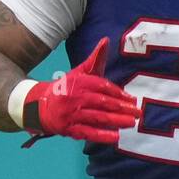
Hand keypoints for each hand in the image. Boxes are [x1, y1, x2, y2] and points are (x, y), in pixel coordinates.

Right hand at [23, 38, 140, 145]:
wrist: (41, 105)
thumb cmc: (66, 88)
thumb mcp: (79, 72)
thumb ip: (95, 59)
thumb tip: (106, 40)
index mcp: (79, 82)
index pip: (102, 87)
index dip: (118, 93)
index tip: (132, 100)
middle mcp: (75, 97)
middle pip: (102, 103)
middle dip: (122, 108)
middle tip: (138, 113)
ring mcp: (71, 114)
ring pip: (97, 118)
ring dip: (116, 121)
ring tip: (131, 123)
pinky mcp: (69, 129)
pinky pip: (87, 132)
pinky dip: (101, 136)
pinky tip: (115, 137)